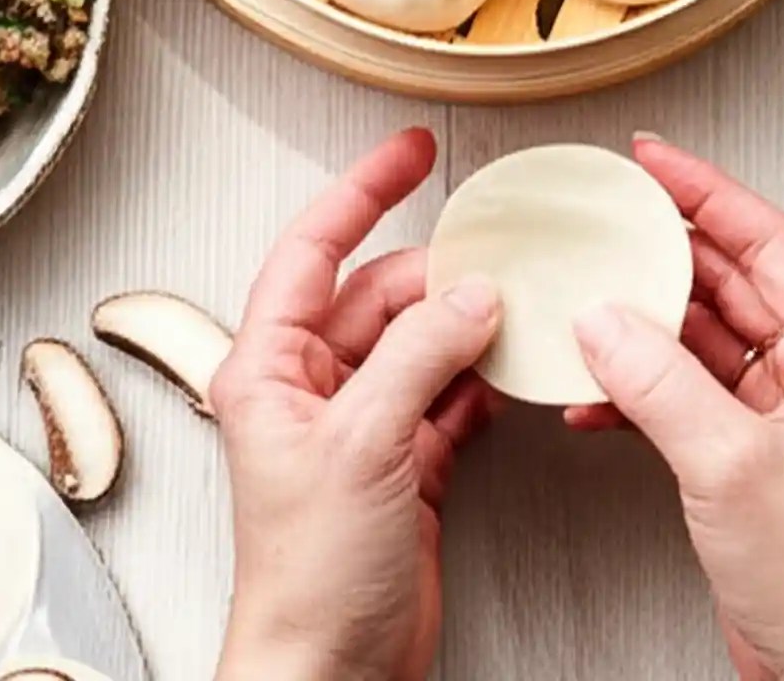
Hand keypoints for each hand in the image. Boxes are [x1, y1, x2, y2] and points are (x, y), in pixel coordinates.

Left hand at [211, 129, 502, 680]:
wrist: (332, 663)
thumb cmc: (306, 577)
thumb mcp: (361, 445)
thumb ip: (418, 358)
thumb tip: (468, 297)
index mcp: (271, 369)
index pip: (314, 252)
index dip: (361, 193)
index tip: (409, 155)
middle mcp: (314, 390)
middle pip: (382, 299)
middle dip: (438, 278)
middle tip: (496, 261)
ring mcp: (363, 425)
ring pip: (421, 347)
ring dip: (466, 329)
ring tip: (512, 309)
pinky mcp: (405, 462)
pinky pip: (448, 398)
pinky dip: (480, 382)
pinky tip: (507, 372)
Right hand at [567, 138, 783, 680]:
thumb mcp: (730, 466)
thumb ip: (659, 384)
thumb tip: (603, 320)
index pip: (771, 244)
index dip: (710, 194)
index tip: (656, 163)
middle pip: (736, 282)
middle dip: (669, 251)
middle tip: (611, 221)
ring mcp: (780, 415)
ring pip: (705, 338)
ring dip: (646, 324)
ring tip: (590, 302)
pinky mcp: (747, 453)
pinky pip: (687, 394)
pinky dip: (640, 390)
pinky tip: (596, 398)